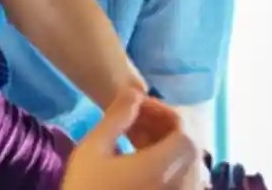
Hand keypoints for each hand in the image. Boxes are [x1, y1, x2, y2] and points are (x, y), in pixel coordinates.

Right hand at [63, 88, 201, 189]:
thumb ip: (117, 117)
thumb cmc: (85, 189)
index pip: (184, 131)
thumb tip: (135, 92)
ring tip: (131, 142)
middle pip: (186, 148)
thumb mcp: (92, 150)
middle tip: (132, 124)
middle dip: (163, 129)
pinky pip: (179, 184)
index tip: (135, 108)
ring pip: (184, 167)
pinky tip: (137, 165)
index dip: (163, 113)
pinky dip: (165, 169)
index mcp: (164, 168)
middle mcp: (181, 185)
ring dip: (164, 148)